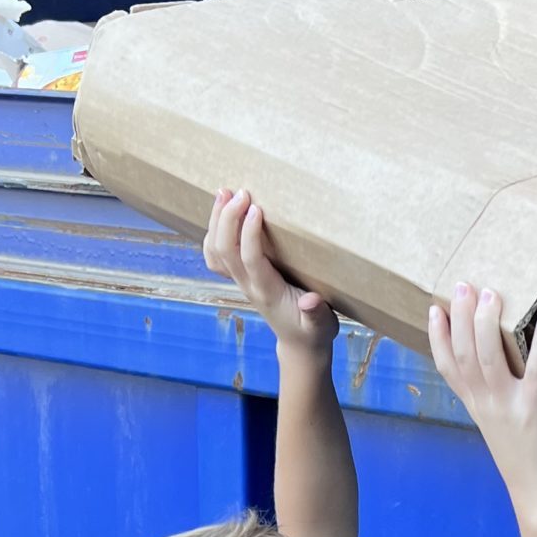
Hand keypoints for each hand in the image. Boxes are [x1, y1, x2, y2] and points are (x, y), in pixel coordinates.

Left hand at [203, 187, 337, 355]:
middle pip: (225, 250)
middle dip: (228, 219)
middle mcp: (249, 285)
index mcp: (268, 292)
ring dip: (216, 221)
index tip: (256, 208)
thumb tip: (310, 301)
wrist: (299, 345)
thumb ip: (317, 314)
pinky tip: (220, 215)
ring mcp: (241, 282)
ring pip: (216, 251)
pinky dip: (213, 234)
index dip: (248, 234)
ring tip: (223, 193)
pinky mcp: (241, 278)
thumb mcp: (323, 326)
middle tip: (240, 192)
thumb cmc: (314, 332)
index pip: (250, 259)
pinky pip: (216, 256)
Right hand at [428, 283, 536, 521]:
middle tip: (464, 286)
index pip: (446, 366)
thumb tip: (495, 366)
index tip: (434, 308)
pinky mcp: (532, 411)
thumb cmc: (523, 457)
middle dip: (460, 317)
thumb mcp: (497, 424)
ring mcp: (506, 406)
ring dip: (487, 324)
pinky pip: (535, 371)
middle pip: (463, 353)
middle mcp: (484, 403)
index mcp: (474, 405)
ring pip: (487, 358)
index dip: (437, 336)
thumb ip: (492, 396)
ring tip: (491, 295)